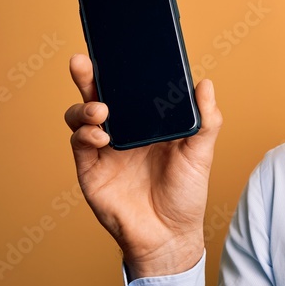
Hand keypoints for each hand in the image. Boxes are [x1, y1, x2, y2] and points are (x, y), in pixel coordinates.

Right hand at [63, 54, 222, 278]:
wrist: (169, 236)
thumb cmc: (185, 195)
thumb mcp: (200, 154)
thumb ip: (205, 120)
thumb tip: (205, 83)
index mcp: (147, 122)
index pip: (129, 88)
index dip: (120, 70)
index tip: (115, 49)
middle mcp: (123, 130)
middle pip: (99, 95)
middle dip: (87, 76)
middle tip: (84, 61)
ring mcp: (104, 149)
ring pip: (82, 116)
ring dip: (85, 107)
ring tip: (101, 110)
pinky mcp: (90, 169)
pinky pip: (79, 143)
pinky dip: (85, 134)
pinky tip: (102, 135)